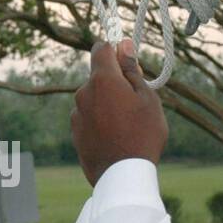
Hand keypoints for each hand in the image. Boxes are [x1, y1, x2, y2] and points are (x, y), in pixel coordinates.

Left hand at [70, 39, 168, 186]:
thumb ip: (132, 70)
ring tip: (127, 125)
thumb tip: (124, 45)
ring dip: (107, 103)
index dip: (115, 49)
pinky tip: (115, 137)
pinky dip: (100, 120)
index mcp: (103, 79)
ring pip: (93, 98)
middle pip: (99, 77)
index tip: (127, 60)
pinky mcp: (75, 132)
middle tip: (136, 102)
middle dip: (114, 82)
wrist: (122, 176)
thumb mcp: (147, 98)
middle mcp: (84, 93)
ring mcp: (76, 113)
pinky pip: (88, 117)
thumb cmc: (142, 134)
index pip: (101, 48)